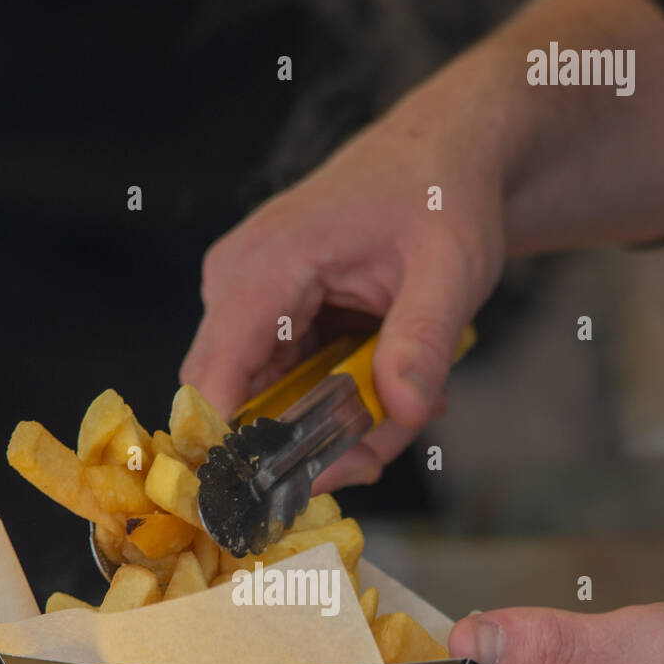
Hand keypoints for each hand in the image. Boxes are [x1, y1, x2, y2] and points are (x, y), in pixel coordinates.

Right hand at [180, 50, 508, 487]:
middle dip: (307, 450)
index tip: (265, 509)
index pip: (212, 380)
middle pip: (240, 407)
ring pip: (267, 406)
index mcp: (265, 267)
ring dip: (332, 428)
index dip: (226, 454)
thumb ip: (424, 343)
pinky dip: (336, 404)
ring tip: (403, 406)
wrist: (443, 154)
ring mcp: (247, 303)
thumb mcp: (451, 269)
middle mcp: (237, 286)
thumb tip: (404, 412)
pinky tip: (388, 385)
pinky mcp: (266, 318)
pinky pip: (286, 388)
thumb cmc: (441, 196)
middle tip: (379, 453)